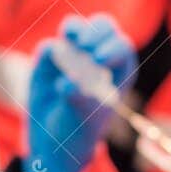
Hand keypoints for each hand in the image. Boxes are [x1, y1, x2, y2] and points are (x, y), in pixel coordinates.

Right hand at [26, 15, 136, 171]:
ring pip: (75, 29)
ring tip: (69, 39)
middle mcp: (97, 58)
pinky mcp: (49, 61)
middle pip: (102, 28)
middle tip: (84, 44)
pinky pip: (49, 47)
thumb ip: (79, 99)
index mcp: (118, 71)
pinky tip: (50, 66)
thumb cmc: (78, 131)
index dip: (111, 47)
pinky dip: (50, 51)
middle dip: (95, 31)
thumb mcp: (83, 119)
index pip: (120, 47)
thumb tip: (69, 83)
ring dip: (73, 30)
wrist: (51, 142)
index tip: (98, 59)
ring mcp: (73, 56)